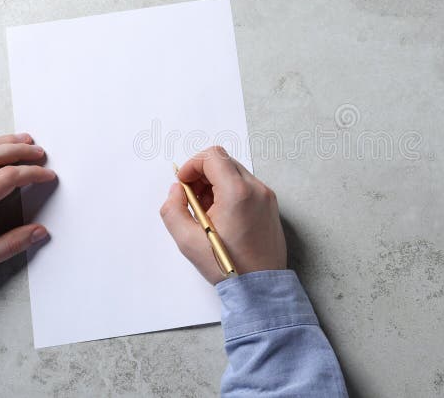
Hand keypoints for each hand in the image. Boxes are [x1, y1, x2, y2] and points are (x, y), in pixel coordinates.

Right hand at [160, 146, 286, 284]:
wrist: (261, 286)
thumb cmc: (228, 266)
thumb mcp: (187, 241)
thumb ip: (173, 209)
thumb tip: (177, 190)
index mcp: (238, 192)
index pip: (213, 156)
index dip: (192, 165)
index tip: (183, 184)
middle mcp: (257, 189)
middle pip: (224, 162)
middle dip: (202, 175)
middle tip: (192, 199)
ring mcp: (267, 197)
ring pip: (235, 173)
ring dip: (215, 183)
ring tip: (206, 211)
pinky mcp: (270, 206)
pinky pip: (246, 187)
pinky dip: (230, 192)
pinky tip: (221, 216)